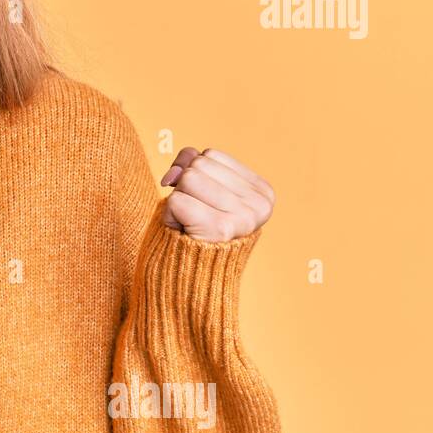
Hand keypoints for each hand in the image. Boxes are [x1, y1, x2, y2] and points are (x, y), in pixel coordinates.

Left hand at [159, 147, 274, 241]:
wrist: (191, 278)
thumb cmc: (196, 228)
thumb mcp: (203, 188)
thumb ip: (190, 164)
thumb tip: (171, 176)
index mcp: (263, 192)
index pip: (210, 155)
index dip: (193, 174)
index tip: (204, 202)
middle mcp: (259, 205)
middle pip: (199, 164)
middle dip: (185, 187)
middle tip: (194, 215)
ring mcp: (242, 218)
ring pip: (188, 178)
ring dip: (176, 200)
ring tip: (190, 223)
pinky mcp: (220, 230)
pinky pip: (177, 201)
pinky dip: (169, 215)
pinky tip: (184, 232)